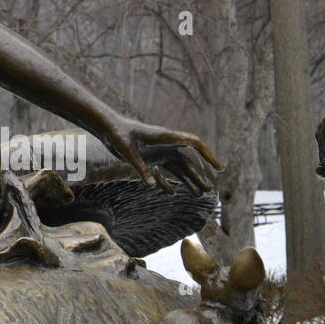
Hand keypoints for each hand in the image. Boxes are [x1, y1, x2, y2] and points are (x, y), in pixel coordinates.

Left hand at [105, 117, 222, 195]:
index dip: (208, 154)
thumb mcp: (127, 150)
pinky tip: (170, 193)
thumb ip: (140, 167)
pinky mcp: (148, 158)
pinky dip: (166, 182)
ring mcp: (157, 152)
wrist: (105, 128)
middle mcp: (165, 145)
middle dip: (198, 176)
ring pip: (177, 168)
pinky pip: (162, 172)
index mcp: (165, 138)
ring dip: (187, 181)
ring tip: (198, 195)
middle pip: (187, 161)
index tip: (220, 168)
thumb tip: (151, 186)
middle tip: (208, 191)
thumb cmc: (117, 134)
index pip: (194, 143)